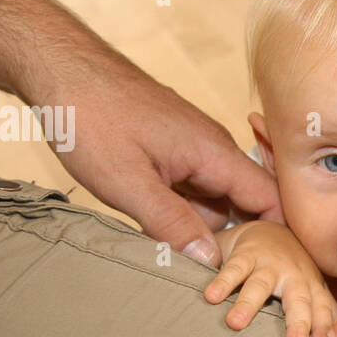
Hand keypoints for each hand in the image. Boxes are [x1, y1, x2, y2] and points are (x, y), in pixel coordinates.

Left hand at [31, 57, 283, 267]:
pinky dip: (179, 208)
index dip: (276, 236)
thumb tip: (210, 260)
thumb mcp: (126, 182)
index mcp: (214, 152)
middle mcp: (212, 148)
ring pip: (213, 199)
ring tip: (164, 245)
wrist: (60, 67)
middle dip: (231, 238)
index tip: (263, 270)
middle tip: (202, 269)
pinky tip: (149, 219)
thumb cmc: (90, 115)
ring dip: (197, 224)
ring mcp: (192, 147)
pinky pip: (191, 188)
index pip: (271, 199)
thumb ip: (170, 223)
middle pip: (244, 205)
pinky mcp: (171, 149)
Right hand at [204, 220, 336, 336]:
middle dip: (299, 321)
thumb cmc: (291, 269)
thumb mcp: (310, 289)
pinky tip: (211, 297)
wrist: (268, 230)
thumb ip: (323, 312)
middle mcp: (294, 275)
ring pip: (260, 285)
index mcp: (312, 287)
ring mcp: (269, 264)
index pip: (321, 309)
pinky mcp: (245, 254)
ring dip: (249, 304)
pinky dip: (222, 282)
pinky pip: (233, 269)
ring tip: (235, 323)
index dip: (325, 326)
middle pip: (298, 300)